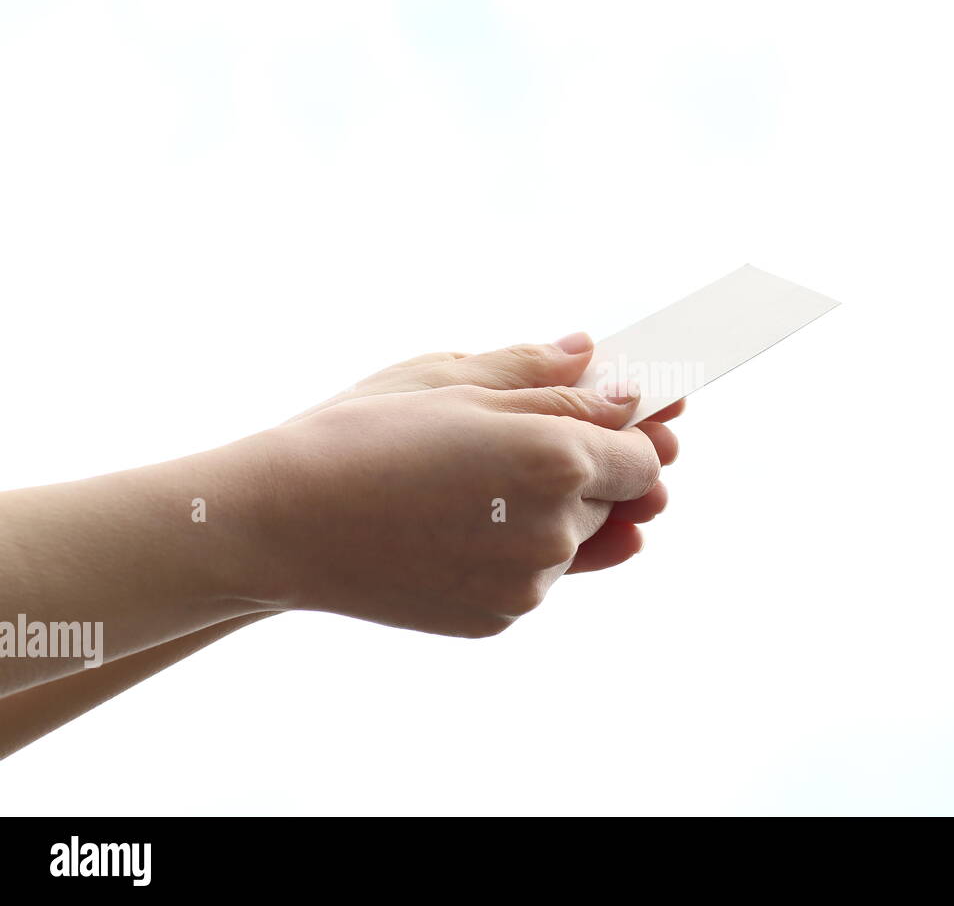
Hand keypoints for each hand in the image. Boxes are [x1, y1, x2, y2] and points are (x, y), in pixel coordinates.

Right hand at [290, 332, 682, 572]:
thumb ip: (542, 374)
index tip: (611, 421)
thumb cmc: (364, 434)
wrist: (282, 522)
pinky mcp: (499, 618)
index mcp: (559, 456)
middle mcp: (557, 527)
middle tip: (514, 449)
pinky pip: (533, 580)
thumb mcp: (452, 379)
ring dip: (547, 515)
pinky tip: (454, 527)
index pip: (646, 454)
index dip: (630, 434)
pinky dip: (512, 554)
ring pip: (572, 542)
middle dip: (584, 471)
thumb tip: (599, 360)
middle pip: (614, 499)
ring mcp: (529, 583)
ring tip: (471, 489)